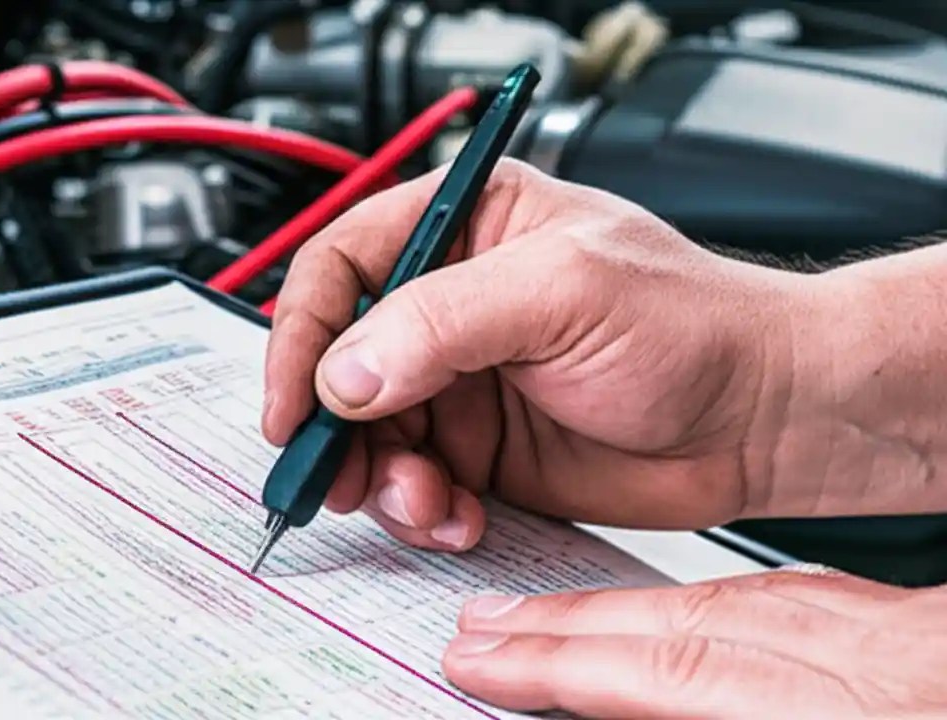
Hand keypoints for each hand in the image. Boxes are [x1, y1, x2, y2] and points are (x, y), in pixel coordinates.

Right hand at [263, 159, 820, 549]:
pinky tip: (458, 517)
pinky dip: (421, 511)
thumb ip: (443, 321)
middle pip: (340, 362)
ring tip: (424, 502)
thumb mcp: (564, 291)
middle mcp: (450, 305)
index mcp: (463, 227)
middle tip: (341, 475)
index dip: (302, 334)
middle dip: (333, 427)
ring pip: (368, 435)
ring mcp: (461, 383)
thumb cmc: (696, 324)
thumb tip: (346, 372)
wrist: (765, 419)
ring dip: (380, 479)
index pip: (340, 266)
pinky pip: (414, 484)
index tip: (296, 402)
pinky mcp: (479, 450)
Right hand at [444, 567, 946, 717]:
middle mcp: (894, 661)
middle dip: (575, 625)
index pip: (676, 672)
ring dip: (636, 606)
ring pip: (747, 599)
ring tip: (559, 617)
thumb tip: (613, 695)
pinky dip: (730, 599)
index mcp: (869, 708)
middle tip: (487, 625)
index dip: (567, 666)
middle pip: (692, 624)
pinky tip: (693, 605)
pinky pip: (812, 596)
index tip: (487, 663)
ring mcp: (920, 638)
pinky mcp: (937, 631)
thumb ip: (707, 689)